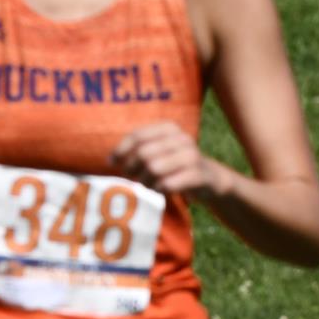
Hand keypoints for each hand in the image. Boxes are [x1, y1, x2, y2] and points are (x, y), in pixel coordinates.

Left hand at [110, 123, 230, 201]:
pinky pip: (166, 184)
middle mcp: (182, 139)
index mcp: (170, 128)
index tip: (111, 162)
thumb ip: (136, 149)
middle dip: (131, 168)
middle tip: (132, 177)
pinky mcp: (197, 175)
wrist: (208, 178)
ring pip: (153, 169)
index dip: (120, 150)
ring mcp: (191, 156)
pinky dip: (158, 189)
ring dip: (145, 181)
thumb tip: (110, 159)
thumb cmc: (173, 165)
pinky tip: (161, 189)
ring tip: (149, 184)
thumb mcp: (158, 150)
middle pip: (143, 153)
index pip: (138, 136)